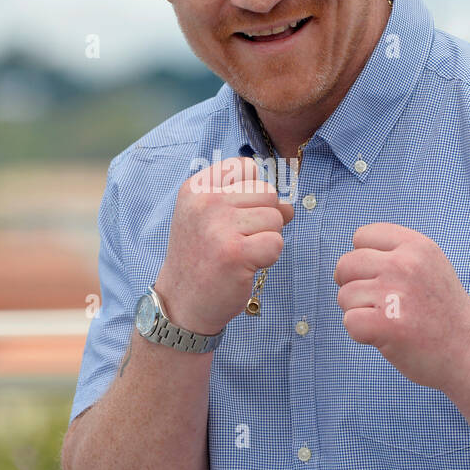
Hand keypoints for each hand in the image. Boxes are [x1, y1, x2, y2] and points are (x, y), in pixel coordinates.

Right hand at [154, 156, 294, 335]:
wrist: (181, 301)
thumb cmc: (202, 257)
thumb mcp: (209, 217)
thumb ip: (245, 199)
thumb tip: (288, 205)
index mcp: (197, 187)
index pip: (247, 167)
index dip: (254, 191)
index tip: (238, 215)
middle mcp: (206, 202)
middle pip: (267, 192)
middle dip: (264, 218)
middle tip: (239, 240)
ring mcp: (220, 227)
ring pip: (276, 217)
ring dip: (266, 238)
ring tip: (240, 253)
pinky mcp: (236, 253)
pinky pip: (277, 243)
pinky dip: (269, 257)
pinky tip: (245, 266)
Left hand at [333, 222, 469, 390]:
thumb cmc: (443, 312)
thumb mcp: (429, 266)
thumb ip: (394, 255)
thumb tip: (345, 265)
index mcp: (416, 246)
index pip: (361, 236)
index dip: (363, 260)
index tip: (379, 279)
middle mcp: (405, 264)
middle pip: (346, 264)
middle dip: (353, 286)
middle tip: (378, 304)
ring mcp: (395, 294)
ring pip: (344, 295)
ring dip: (359, 312)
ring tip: (389, 321)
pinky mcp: (387, 324)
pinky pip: (349, 322)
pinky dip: (361, 334)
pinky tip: (386, 336)